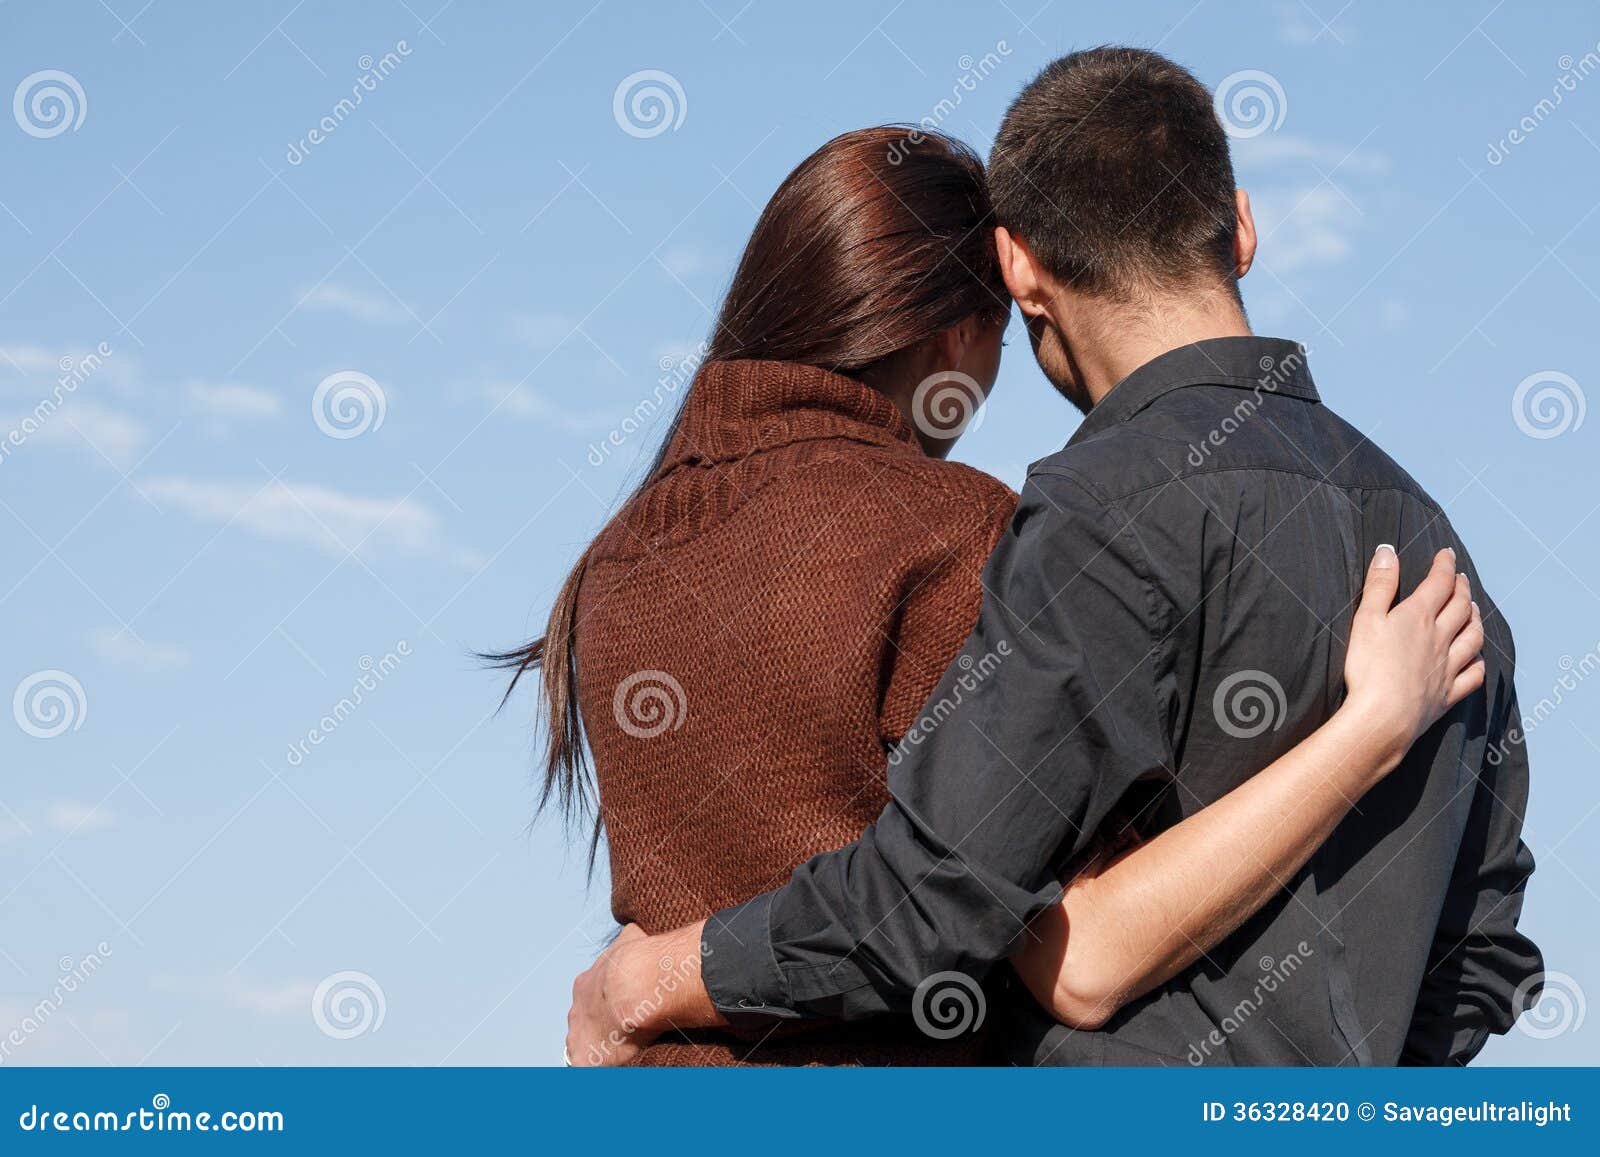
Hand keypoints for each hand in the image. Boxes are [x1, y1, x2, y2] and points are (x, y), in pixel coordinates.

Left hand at [565, 920, 719, 1065]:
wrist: (638, 983)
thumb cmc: (640, 959)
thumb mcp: (632, 937)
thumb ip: (630, 939)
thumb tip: (639, 931)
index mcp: (585, 984)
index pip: (591, 999)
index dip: (607, 1005)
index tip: (623, 1008)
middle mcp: (575, 1009)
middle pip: (583, 1024)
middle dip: (600, 1029)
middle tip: (624, 1033)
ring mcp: (576, 1035)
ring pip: (583, 1047)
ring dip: (599, 1051)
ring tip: (622, 1056)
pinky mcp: (582, 1060)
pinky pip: (587, 1070)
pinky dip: (601, 1071)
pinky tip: (618, 1070)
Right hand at [1340, 544, 1484, 772]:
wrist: (1383, 717)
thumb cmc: (1368, 668)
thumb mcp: (1365, 619)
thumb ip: (1379, 585)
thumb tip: (1388, 551)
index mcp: (1418, 617)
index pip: (1439, 583)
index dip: (1444, 565)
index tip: (1446, 553)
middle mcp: (1440, 638)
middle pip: (1460, 606)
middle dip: (1461, 587)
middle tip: (1459, 578)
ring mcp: (1448, 666)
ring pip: (1473, 636)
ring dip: (1476, 618)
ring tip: (1473, 609)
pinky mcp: (1448, 693)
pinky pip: (1474, 674)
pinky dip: (1478, 661)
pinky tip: (1476, 657)